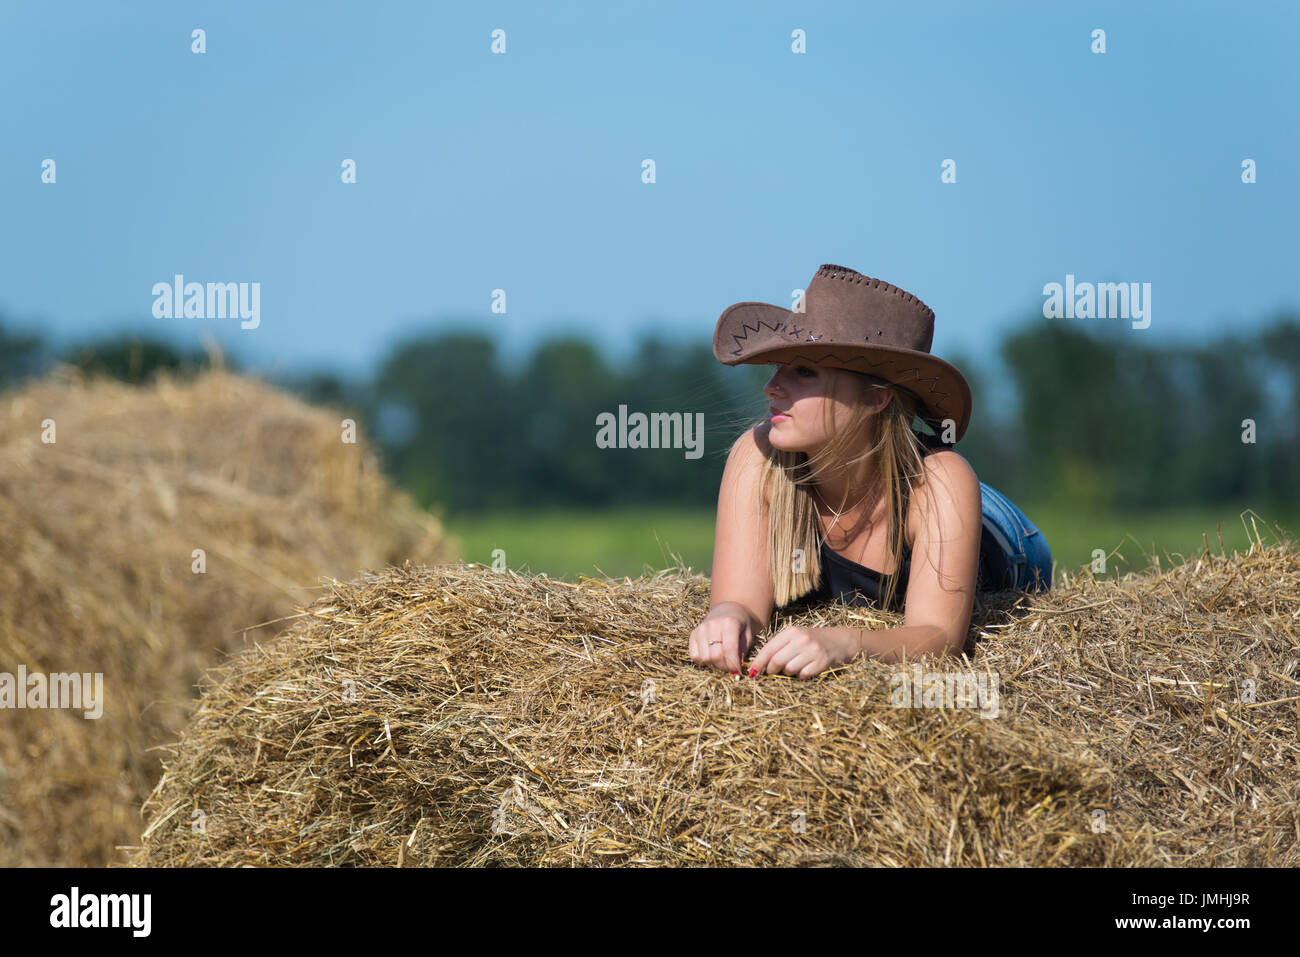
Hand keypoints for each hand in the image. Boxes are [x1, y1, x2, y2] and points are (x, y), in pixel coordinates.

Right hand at [689, 606, 753, 673]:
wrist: (728, 611)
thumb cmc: (741, 626)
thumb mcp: (747, 636)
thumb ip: (742, 651)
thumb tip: (735, 669)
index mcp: (729, 622)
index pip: (729, 649)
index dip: (733, 664)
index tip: (738, 670)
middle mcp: (712, 624)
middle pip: (715, 655)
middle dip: (725, 666)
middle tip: (731, 667)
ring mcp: (700, 629)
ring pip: (704, 658)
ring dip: (714, 664)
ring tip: (722, 659)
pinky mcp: (693, 634)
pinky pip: (694, 656)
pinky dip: (703, 661)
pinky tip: (712, 656)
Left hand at [748, 626, 862, 678]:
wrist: (839, 641)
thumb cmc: (811, 640)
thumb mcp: (795, 636)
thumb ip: (778, 646)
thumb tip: (759, 664)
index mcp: (792, 631)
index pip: (769, 649)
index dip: (758, 662)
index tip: (751, 672)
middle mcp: (802, 639)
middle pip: (777, 661)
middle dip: (771, 670)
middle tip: (771, 672)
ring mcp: (813, 651)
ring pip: (789, 669)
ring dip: (788, 672)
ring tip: (793, 666)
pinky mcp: (822, 662)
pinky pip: (803, 674)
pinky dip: (801, 675)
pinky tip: (805, 668)